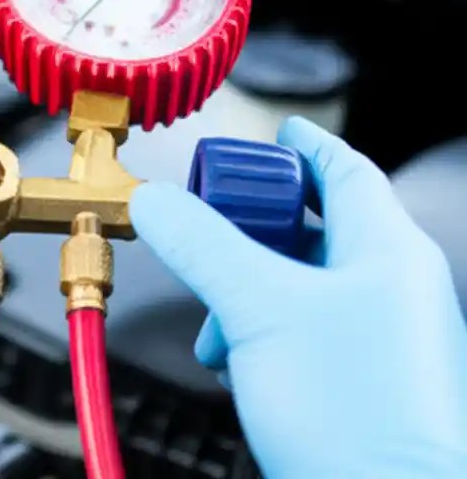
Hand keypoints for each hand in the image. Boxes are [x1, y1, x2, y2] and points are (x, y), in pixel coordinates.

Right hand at [130, 117, 466, 477]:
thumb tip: (157, 202)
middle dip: (250, 233)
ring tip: (217, 323)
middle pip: (313, 228)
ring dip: (247, 294)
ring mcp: (382, 337)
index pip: (346, 171)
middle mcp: (393, 288)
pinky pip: (304, 333)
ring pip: (301, 286)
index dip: (304, 147)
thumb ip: (203, 247)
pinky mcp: (361, 382)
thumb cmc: (356, 416)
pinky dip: (263, 334)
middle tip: (208, 231)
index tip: (277, 134)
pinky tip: (238, 361)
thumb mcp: (258, 309)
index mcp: (387, 251)